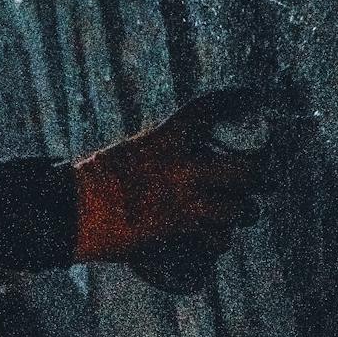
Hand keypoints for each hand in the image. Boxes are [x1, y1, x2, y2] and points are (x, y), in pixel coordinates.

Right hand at [71, 87, 268, 263]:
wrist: (71, 212)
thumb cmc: (91, 183)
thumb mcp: (126, 155)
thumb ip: (155, 157)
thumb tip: (177, 163)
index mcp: (163, 140)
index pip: (206, 111)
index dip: (234, 99)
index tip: (252, 95)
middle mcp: (181, 166)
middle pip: (242, 168)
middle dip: (260, 175)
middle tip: (266, 180)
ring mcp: (184, 199)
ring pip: (237, 208)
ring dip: (246, 212)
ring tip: (245, 213)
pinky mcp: (180, 230)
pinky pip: (216, 238)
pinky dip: (219, 240)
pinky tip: (218, 240)